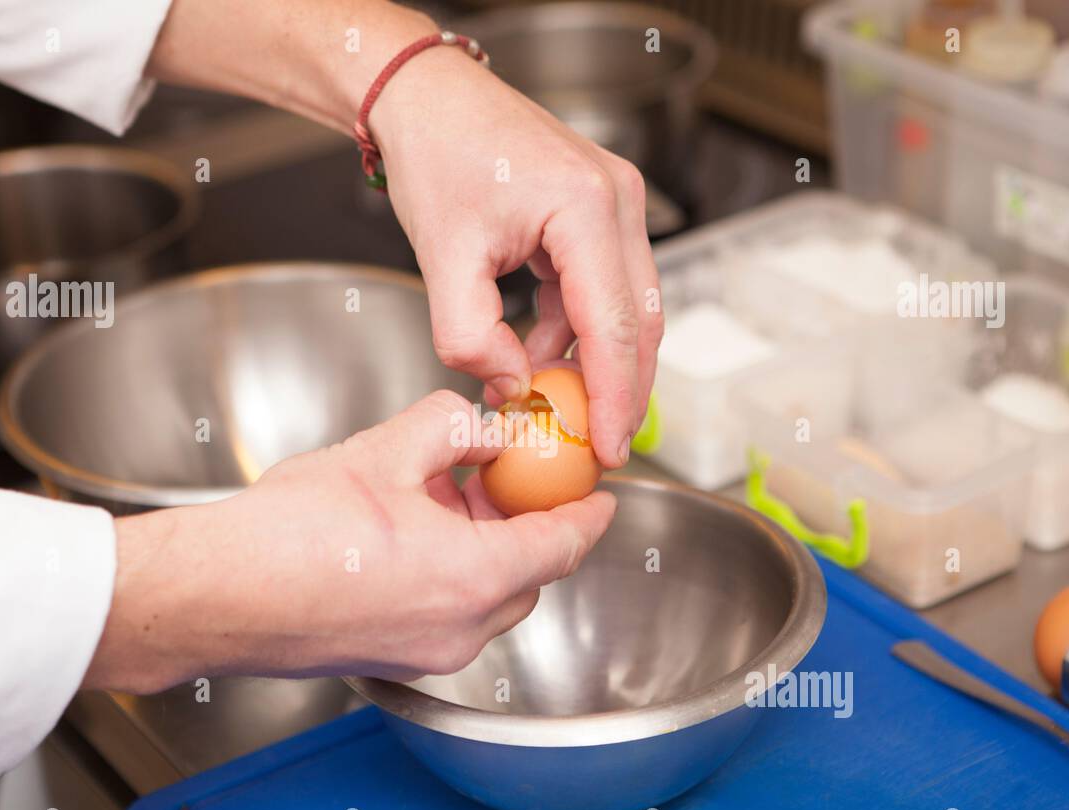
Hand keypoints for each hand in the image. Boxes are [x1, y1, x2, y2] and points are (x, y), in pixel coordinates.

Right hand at [85, 391, 615, 693]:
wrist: (217, 593)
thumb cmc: (288, 534)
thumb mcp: (384, 450)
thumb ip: (452, 428)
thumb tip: (484, 428)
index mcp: (473, 578)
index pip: (562, 546)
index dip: (587, 514)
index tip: (602, 496)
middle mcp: (460, 629)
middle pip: (529, 576)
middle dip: (529, 526)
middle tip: (509, 478)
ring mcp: (425, 653)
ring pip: (488, 598)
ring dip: (486, 549)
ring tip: (445, 496)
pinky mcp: (393, 659)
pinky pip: (449, 614)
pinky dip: (452, 574)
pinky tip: (410, 533)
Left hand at [148, 0, 661, 469]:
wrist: (428, 100)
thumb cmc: (436, 156)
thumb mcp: (443, 259)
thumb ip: (474, 337)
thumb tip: (514, 388)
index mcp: (586, 208)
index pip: (615, 326)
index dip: (616, 398)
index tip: (609, 450)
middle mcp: (617, 201)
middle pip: (640, 321)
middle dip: (623, 391)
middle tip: (599, 446)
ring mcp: (616, 203)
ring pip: (629, 308)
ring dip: (597, 362)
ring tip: (555, 403)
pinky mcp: (600, 212)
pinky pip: (604, 287)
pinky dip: (579, 330)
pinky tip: (541, 353)